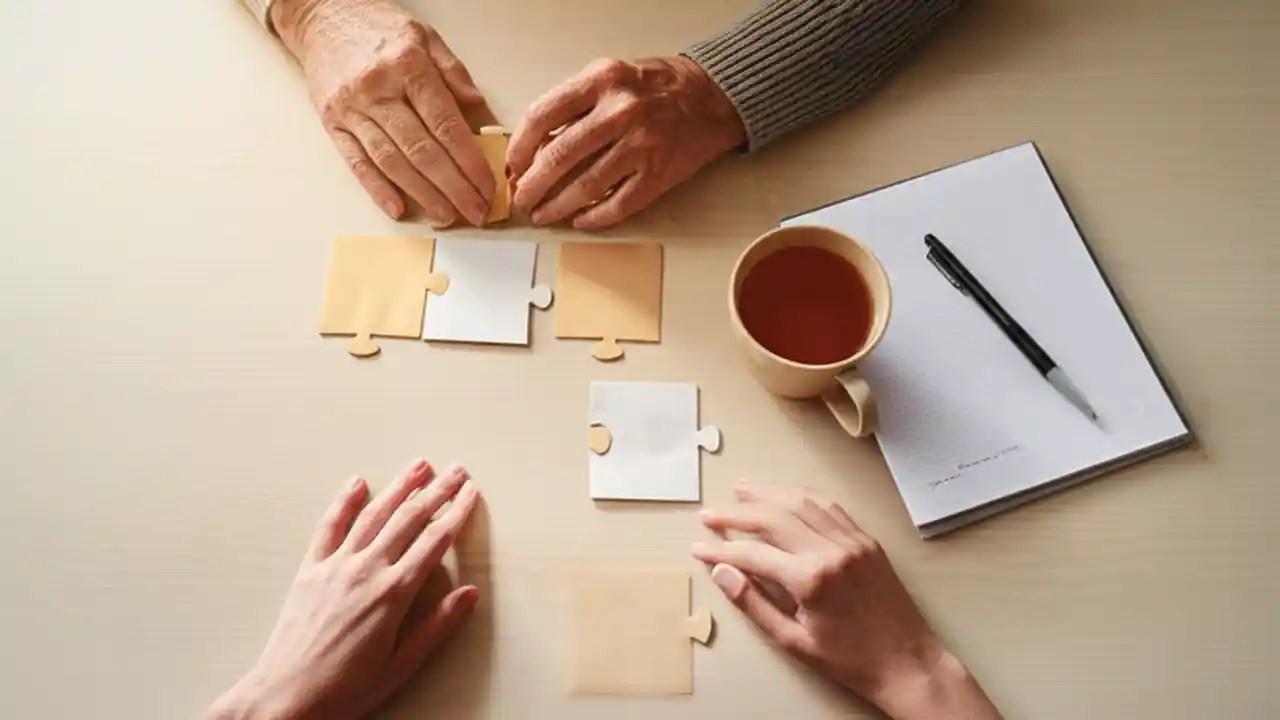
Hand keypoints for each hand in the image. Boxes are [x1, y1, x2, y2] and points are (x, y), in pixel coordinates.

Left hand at [207, 460, 480, 718]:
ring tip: (418, 466)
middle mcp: (366, 570)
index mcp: (394, 593)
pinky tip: (357, 483)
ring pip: (373, 514)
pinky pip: (329, 526)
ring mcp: (336, 566)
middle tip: (456, 471)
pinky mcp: (311, 570)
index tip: (471, 493)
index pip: (435, 541)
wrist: (286, 695)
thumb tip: (469, 593)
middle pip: (409, 518)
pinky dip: (344, 502)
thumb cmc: (345, 688)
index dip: (457, 513)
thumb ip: (437, 625)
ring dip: (399, 487)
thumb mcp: (402, 664)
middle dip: (437, 491)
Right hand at [272, 0, 493, 224]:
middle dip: (453, 188)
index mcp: (408, 67)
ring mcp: (352, 109)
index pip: (446, 125)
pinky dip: (378, 188)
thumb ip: (454, 72)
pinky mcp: (332, 122)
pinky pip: (356, 162)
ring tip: (446, 216)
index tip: (487, 187)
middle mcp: (378, 90)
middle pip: (422, 151)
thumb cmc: (377, 25)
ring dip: (422, 194)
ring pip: (392, 162)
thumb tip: (478, 108)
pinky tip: (398, 208)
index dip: (470, 162)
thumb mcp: (424, 35)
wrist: (321, 14)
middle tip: (476, 212)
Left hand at [507, 56, 744, 229]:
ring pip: (585, 186)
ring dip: (557, 206)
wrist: (712, 97)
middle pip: (559, 156)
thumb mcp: (610, 77)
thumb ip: (575, 104)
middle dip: (532, 184)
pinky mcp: (658, 174)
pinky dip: (594, 217)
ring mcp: (641, 145)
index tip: (514, 164)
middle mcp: (620, 112)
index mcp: (600, 81)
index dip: (521, 146)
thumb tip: (536, 147)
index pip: (543, 115)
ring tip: (543, 214)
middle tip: (521, 199)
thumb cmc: (654, 87)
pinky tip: (579, 221)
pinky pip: (618, 204)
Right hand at [692, 483, 999, 719]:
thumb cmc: (850, 660)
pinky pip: (831, 508)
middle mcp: (832, 551)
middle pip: (773, 518)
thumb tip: (721, 573)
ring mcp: (852, 542)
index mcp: (811, 579)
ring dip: (769, 494)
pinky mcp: (867, 541)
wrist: (907, 663)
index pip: (753, 554)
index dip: (721, 550)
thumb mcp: (794, 642)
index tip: (699, 548)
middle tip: (710, 514)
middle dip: (737, 513)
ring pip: (802, 503)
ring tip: (742, 490)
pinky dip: (803, 497)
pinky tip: (787, 496)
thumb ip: (754, 604)